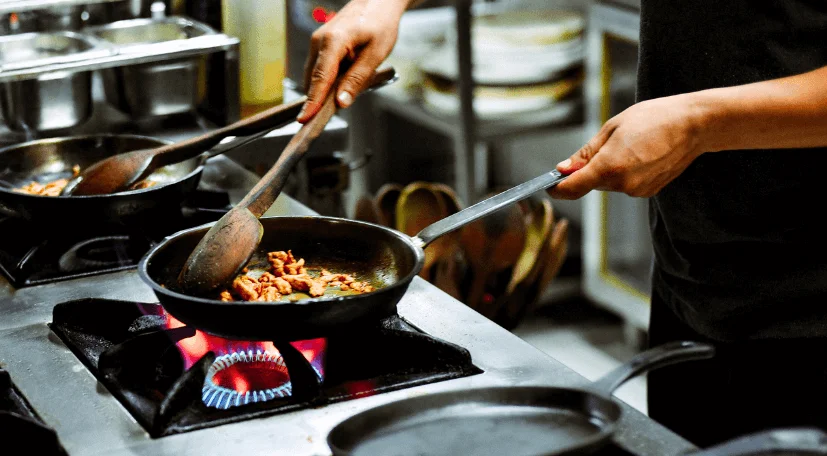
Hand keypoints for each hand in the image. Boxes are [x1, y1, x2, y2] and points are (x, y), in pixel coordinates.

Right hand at [298, 0, 408, 122]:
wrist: (378, 2)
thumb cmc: (380, 23)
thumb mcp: (375, 55)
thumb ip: (357, 79)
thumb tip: (341, 102)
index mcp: (333, 41)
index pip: (320, 78)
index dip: (313, 102)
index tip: (305, 119)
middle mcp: (319, 40)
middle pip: (314, 79)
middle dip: (320, 99)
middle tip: (332, 114)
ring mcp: (317, 41)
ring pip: (316, 75)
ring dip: (327, 89)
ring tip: (348, 89)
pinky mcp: (320, 44)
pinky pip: (320, 68)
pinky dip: (329, 79)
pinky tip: (345, 79)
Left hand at [549, 94, 706, 198]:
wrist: (694, 124)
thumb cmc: (654, 118)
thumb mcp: (612, 128)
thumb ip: (585, 153)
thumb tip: (563, 168)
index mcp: (609, 168)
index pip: (572, 189)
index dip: (557, 188)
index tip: (549, 184)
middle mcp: (622, 185)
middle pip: (591, 183)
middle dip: (589, 169)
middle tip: (607, 143)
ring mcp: (637, 190)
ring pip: (609, 183)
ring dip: (610, 169)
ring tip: (631, 144)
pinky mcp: (649, 191)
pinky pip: (626, 183)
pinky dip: (626, 172)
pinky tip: (642, 154)